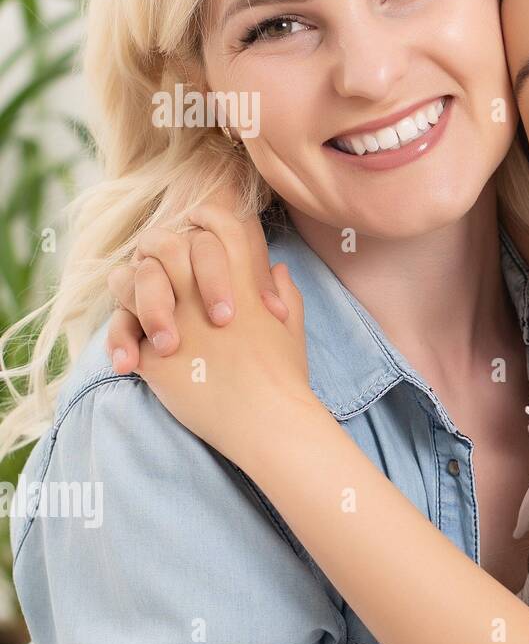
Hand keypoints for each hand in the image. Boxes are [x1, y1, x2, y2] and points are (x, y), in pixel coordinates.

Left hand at [134, 203, 318, 461]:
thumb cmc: (286, 377)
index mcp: (241, 283)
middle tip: (162, 273)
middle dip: (159, 252)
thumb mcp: (294, 326)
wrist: (268, 422)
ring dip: (132, 290)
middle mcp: (202, 295)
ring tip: (142, 310)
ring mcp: (176, 322)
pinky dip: (121, 340)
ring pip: (131, 279)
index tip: (198, 230)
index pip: (218, 226)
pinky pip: (121, 331)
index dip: (205, 221)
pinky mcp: (153, 356)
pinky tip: (131, 358)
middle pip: (166, 244)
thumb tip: (279, 270)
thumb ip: (286, 292)